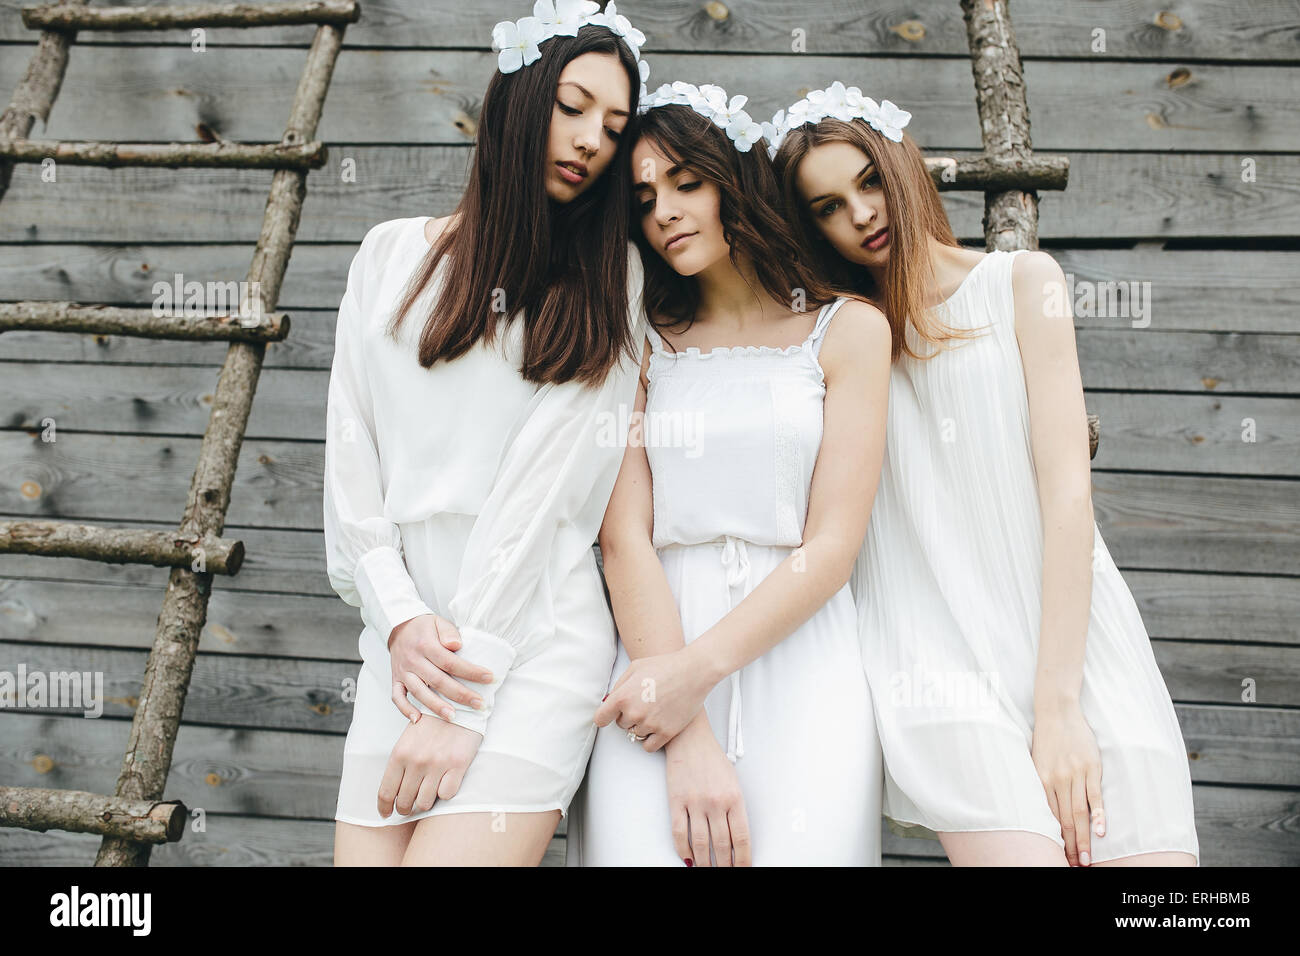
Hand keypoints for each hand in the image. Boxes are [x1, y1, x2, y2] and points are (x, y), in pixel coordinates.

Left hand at [377, 712, 482, 816]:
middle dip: (405, 808)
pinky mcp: (458, 765)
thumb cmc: (431, 724)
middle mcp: (417, 761)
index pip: (386, 792)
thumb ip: (400, 764)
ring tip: (427, 795)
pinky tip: (444, 783)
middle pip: (404, 802)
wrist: (459, 705)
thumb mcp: (408, 739)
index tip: (386, 814)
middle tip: (409, 806)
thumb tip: (393, 792)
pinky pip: (446, 795)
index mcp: (400, 753)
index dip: (384, 808)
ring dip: (425, 802)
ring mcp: (438, 764)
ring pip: (425, 803)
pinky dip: (444, 793)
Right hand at [388, 613, 492, 721]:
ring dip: (436, 706)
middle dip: (460, 694)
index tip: (489, 678)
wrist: (399, 628)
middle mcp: (413, 660)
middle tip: (479, 704)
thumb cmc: (424, 627)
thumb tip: (456, 645)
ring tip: (453, 717)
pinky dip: (405, 709)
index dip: (470, 672)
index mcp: (425, 645)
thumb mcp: (438, 622)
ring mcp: (403, 671)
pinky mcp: (395, 679)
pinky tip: (418, 719)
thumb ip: (448, 632)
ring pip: (419, 692)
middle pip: (438, 681)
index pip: (450, 662)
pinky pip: (397, 697)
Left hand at [593, 644, 717, 750]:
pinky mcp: (666, 733)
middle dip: (627, 716)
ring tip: (654, 711)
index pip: (600, 718)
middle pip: (620, 725)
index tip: (610, 715)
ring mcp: (650, 724)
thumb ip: (619, 686)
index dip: (605, 716)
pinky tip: (657, 727)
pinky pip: (648, 746)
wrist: (693, 672)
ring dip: (641, 726)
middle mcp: (634, 713)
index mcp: (623, 697)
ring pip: (635, 734)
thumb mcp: (635, 668)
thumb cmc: (664, 665)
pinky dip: (650, 739)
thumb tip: (608, 702)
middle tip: (643, 704)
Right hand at [664, 714, 750, 866]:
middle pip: (722, 845)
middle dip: (724, 866)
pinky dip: (683, 849)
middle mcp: (715, 802)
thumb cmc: (712, 759)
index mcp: (734, 798)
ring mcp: (695, 802)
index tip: (742, 869)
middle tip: (724, 873)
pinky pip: (680, 832)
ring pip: (701, 843)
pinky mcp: (676, 801)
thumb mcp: (733, 782)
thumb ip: (735, 808)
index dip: (742, 859)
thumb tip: (735, 839)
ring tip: (705, 870)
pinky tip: (687, 857)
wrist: (689, 737)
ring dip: (704, 863)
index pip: (741, 838)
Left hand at [1031, 698, 1105, 865]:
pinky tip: (1099, 832)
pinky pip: (1095, 796)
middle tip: (1077, 866)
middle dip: (1071, 847)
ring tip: (1087, 859)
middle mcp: (1057, 780)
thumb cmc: (1046, 738)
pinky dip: (1098, 815)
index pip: (1050, 819)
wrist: (1057, 710)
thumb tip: (1044, 813)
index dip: (1056, 840)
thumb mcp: (1036, 762)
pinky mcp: (1091, 767)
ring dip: (1083, 838)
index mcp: (1041, 781)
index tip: (1061, 857)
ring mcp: (1075, 774)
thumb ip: (1042, 786)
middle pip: (1065, 821)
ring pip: (1079, 813)